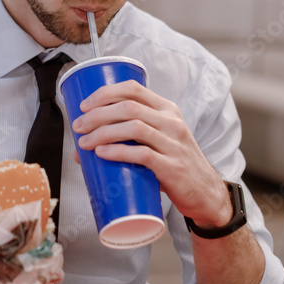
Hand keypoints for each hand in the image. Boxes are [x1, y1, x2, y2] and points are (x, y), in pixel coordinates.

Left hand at [70, 80, 232, 227]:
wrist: (205, 194)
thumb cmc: (173, 165)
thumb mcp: (155, 144)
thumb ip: (124, 141)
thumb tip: (80, 148)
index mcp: (167, 110)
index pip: (133, 89)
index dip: (105, 93)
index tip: (84, 105)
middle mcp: (172, 122)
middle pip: (129, 107)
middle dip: (97, 114)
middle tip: (79, 126)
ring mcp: (174, 144)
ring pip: (133, 128)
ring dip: (103, 132)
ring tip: (84, 142)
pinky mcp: (172, 167)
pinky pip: (142, 154)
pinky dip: (118, 152)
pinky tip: (102, 153)